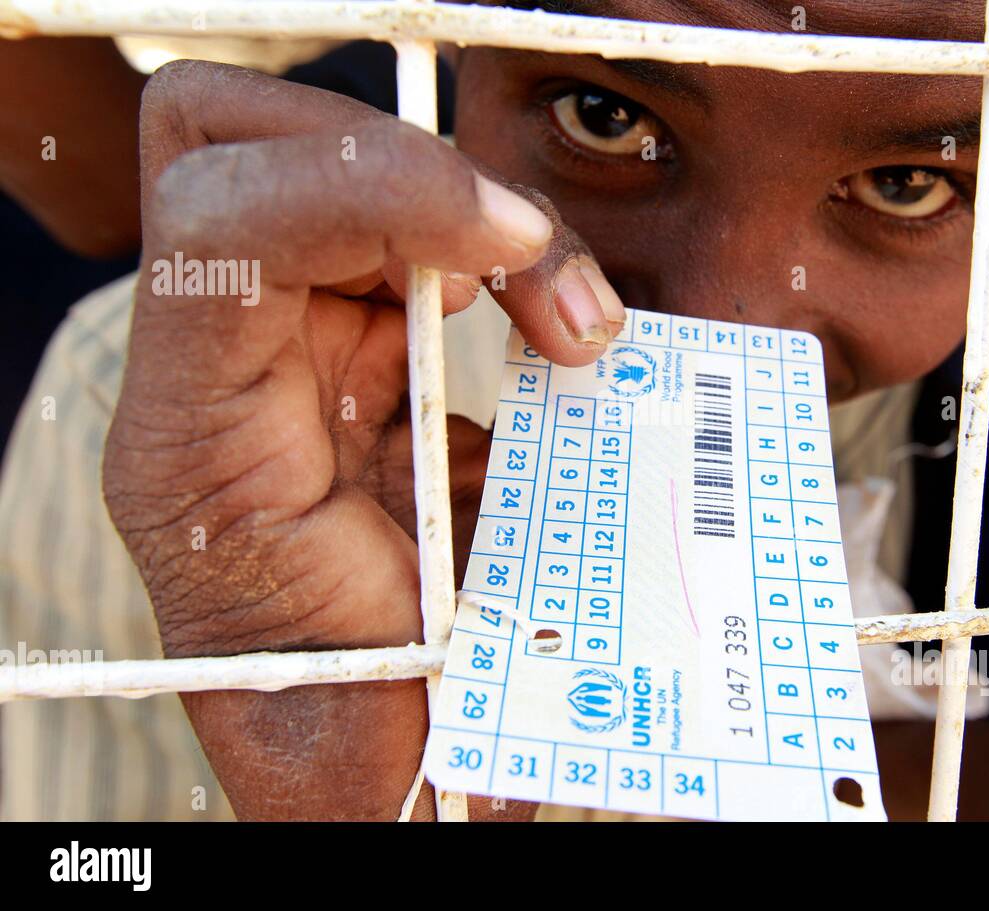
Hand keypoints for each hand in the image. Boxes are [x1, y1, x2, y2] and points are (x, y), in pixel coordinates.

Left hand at [103, 60, 622, 819]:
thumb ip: (473, 515)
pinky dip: (501, 280)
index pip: (223, 225)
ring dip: (479, 230)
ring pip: (345, 192)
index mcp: (194, 447)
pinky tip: (557, 353)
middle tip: (524, 259)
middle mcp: (224, 382)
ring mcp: (287, 367)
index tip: (509, 249)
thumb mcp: (413, 627)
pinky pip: (410, 268)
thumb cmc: (370, 745)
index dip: (368, 190)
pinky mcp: (355, 374)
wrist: (366, 784)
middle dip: (407, 170)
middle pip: (250, 150)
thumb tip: (581, 373)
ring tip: (577, 325)